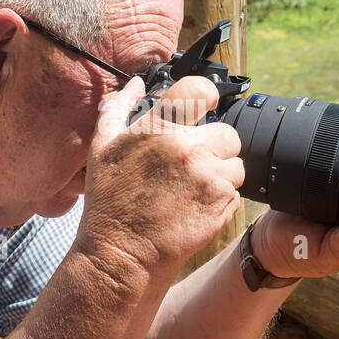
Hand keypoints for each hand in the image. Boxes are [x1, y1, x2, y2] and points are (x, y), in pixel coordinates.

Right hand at [77, 75, 244, 277]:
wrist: (123, 254)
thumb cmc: (110, 202)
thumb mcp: (101, 149)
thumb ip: (116, 108)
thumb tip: (134, 84)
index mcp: (158, 129)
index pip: (200, 90)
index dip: (207, 96)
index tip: (205, 107)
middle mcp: (187, 148)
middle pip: (227, 132)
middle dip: (214, 147)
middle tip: (191, 166)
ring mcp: (208, 176)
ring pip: (236, 163)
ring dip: (221, 174)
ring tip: (192, 190)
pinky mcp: (222, 202)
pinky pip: (235, 191)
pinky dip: (221, 199)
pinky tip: (195, 207)